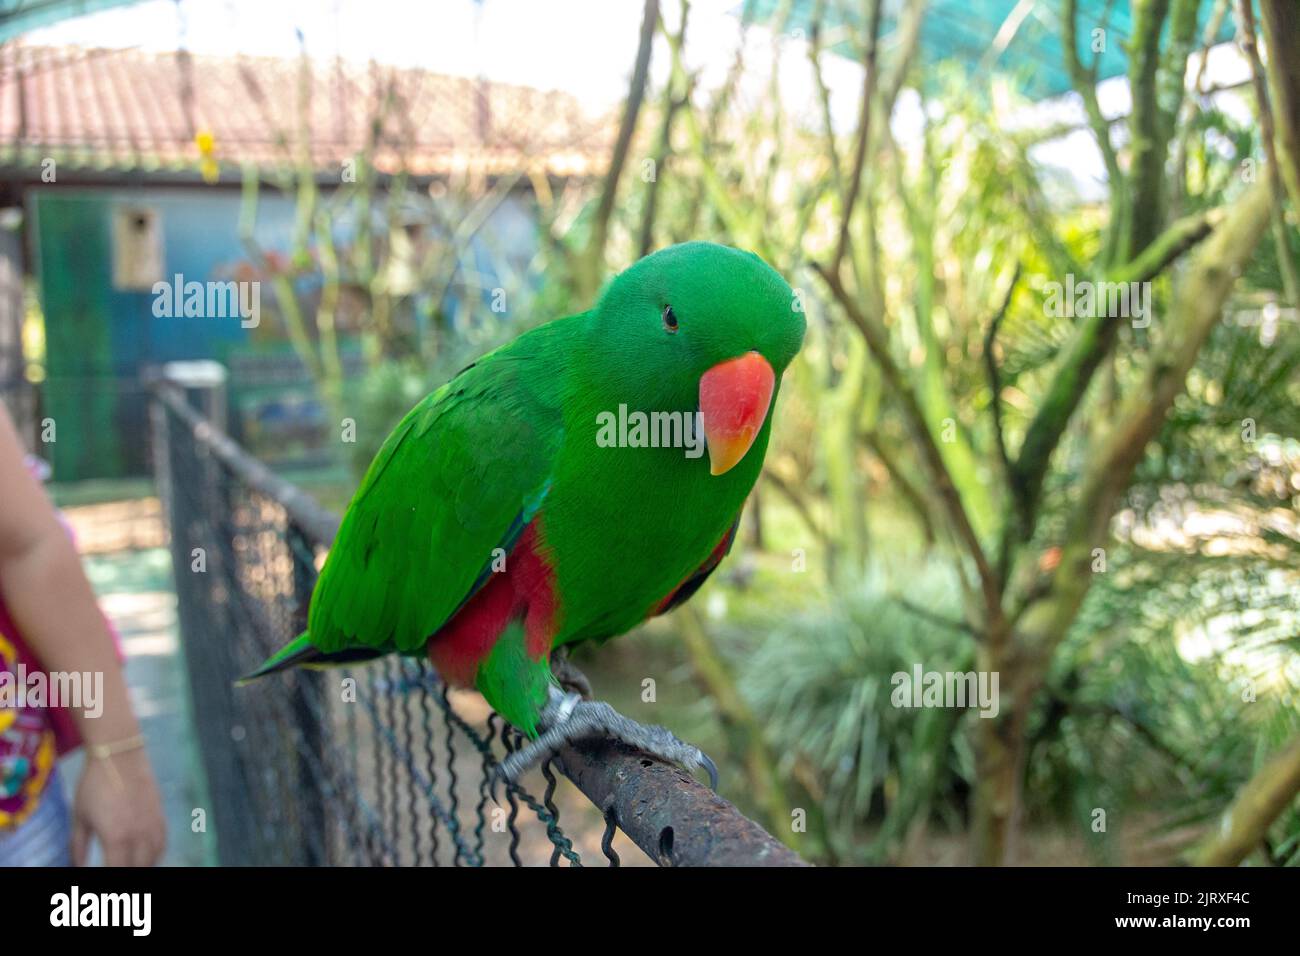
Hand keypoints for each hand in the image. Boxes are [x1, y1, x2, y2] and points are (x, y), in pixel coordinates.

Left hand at [71, 748, 166, 866]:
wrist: (120, 754)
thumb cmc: (94, 784)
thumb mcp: (80, 817)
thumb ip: (78, 847)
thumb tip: (76, 867)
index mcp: (116, 837)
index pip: (116, 872)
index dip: (108, 877)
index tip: (99, 874)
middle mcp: (139, 834)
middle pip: (137, 869)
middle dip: (125, 872)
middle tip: (113, 869)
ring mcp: (152, 824)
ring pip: (153, 859)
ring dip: (142, 866)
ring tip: (129, 866)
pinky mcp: (160, 815)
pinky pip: (162, 843)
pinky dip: (154, 854)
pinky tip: (144, 856)